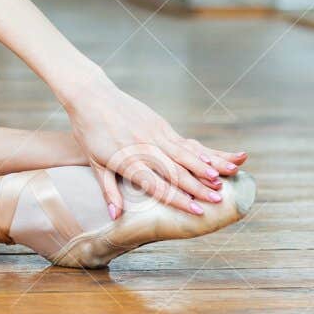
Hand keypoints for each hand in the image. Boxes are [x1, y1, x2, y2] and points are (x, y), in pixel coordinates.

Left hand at [64, 81, 246, 217]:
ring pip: (184, 155)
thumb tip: (115, 216)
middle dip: (198, 187)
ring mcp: (154, 134)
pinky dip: (199, 152)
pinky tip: (213, 159)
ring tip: (224, 179)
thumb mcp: (94, 163)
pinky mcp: (160, 124)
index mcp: (127, 161)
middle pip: (175, 171)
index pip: (157, 185)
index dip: (177, 199)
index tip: (195, 211)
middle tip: (218, 200)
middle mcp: (144, 148)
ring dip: (205, 168)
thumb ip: (108, 190)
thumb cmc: (89, 132)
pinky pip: (183, 141)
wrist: (91, 96)